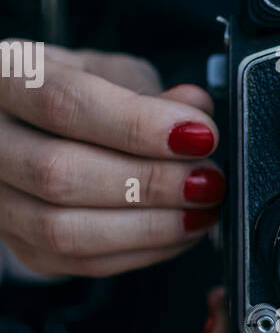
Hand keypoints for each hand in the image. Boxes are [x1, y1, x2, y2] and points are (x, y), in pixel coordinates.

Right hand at [0, 41, 223, 277]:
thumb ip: (149, 89)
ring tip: (202, 208)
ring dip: (149, 226)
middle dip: (149, 183)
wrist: (31, 129)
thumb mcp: (107, 70)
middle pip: (59, 174)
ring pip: (63, 230)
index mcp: (6, 77)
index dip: (138, 125)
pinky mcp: (23, 247)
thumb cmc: (72, 92)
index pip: (64, 103)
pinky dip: (143, 251)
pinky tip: (181, 231)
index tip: (200, 135)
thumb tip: (194, 111)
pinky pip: (81, 262)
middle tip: (207, 178)